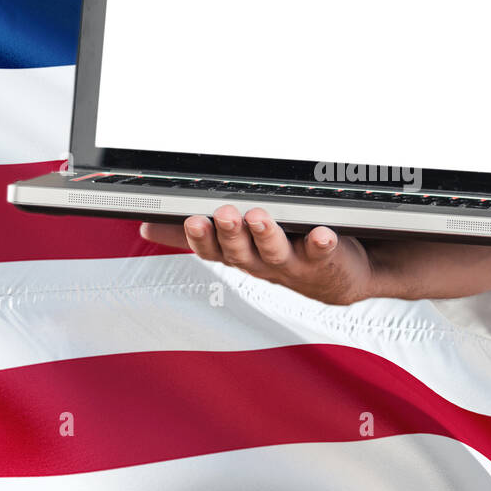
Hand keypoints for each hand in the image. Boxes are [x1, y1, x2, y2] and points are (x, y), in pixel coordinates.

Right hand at [138, 205, 490, 304]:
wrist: (342, 277)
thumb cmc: (287, 254)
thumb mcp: (238, 247)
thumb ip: (198, 236)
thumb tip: (147, 227)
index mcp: (241, 257)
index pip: (212, 249)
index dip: (200, 238)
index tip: (192, 219)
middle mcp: (264, 264)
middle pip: (241, 252)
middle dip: (231, 233)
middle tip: (225, 213)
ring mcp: (296, 265)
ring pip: (276, 252)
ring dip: (267, 236)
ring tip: (261, 217)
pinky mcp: (327, 261)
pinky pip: (323, 252)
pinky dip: (322, 243)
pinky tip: (323, 232)